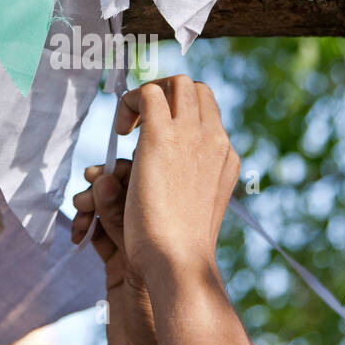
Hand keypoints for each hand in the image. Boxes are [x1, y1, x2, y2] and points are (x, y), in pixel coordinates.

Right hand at [71, 160, 161, 344]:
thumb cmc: (163, 313)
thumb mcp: (144, 259)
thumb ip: (123, 219)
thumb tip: (106, 179)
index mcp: (177, 222)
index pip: (151, 182)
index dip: (124, 172)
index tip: (101, 172)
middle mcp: (159, 232)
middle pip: (128, 193)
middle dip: (103, 187)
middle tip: (87, 191)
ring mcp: (137, 249)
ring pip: (109, 212)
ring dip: (91, 207)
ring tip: (80, 213)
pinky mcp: (118, 267)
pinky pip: (98, 236)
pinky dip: (86, 228)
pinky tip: (78, 232)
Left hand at [112, 76, 239, 286]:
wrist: (179, 261)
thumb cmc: (178, 250)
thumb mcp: (190, 210)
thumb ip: (184, 183)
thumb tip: (161, 172)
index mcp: (225, 158)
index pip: (208, 113)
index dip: (180, 113)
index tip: (154, 134)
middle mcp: (215, 141)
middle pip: (196, 90)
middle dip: (166, 94)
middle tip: (139, 123)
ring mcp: (191, 136)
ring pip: (176, 83)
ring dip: (148, 94)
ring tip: (127, 126)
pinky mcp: (162, 138)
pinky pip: (147, 93)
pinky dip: (129, 103)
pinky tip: (119, 133)